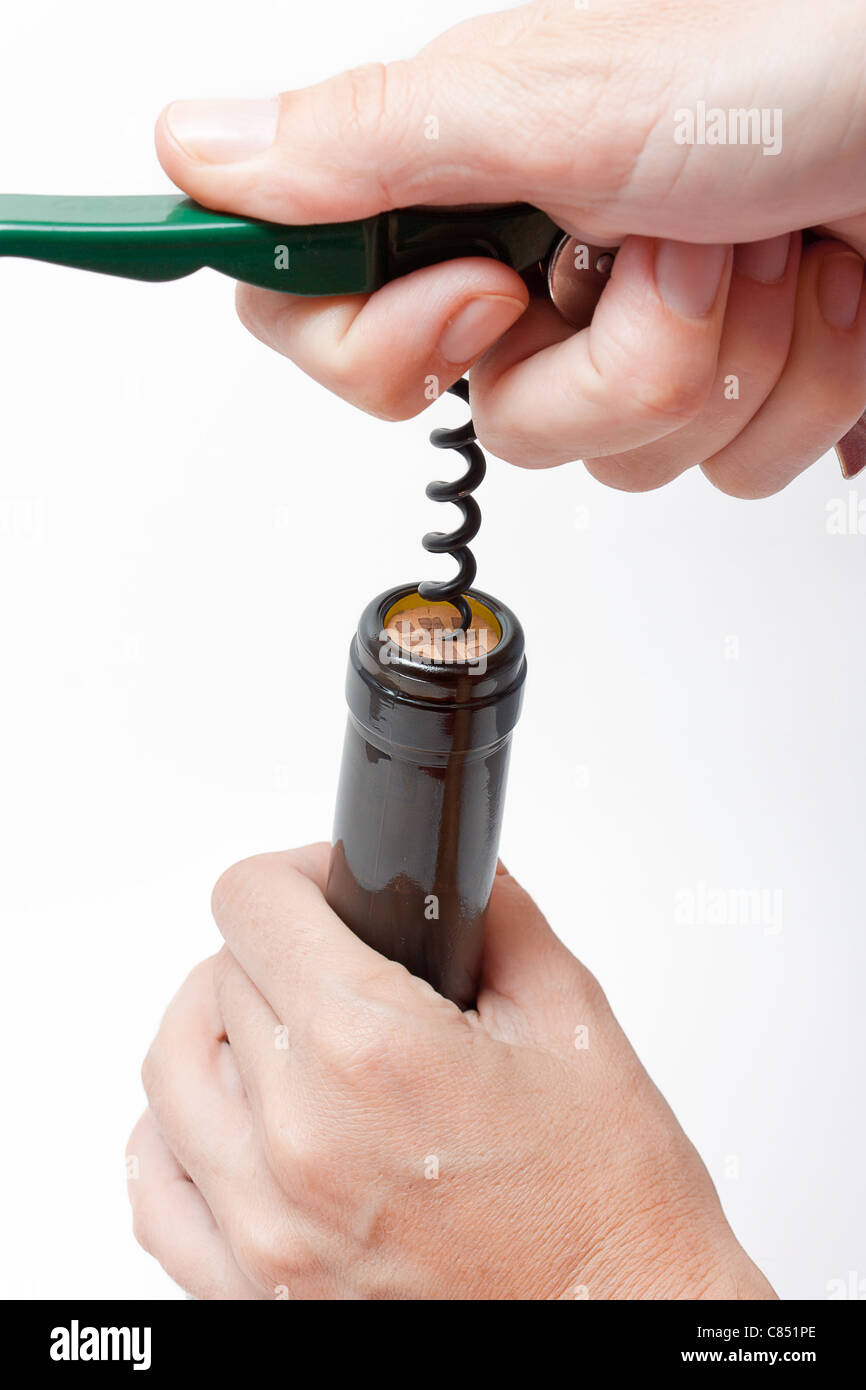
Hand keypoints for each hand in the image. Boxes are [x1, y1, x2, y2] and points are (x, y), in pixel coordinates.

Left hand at [127, 845, 774, 1299]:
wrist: (627, 1322)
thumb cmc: (610, 1203)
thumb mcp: (572, 1021)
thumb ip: (498, 920)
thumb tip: (452, 872)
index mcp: (375, 1053)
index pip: (251, 904)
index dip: (294, 874)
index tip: (327, 889)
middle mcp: (302, 1140)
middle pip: (216, 979)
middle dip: (280, 952)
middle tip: (341, 966)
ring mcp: (268, 1228)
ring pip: (172, 1072)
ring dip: (220, 1030)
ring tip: (288, 1033)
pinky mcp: (255, 1293)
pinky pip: (157, 1193)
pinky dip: (181, 1137)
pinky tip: (238, 1121)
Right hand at [153, 0, 865, 494]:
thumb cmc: (795, 55)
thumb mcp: (556, 96)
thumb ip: (367, 145)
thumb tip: (198, 154)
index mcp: (472, 181)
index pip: (324, 318)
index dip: (382, 350)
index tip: (479, 301)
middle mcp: (545, 268)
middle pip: (493, 421)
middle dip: (607, 363)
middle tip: (665, 246)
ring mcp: (640, 336)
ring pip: (620, 464)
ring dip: (717, 365)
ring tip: (767, 249)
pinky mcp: (730, 387)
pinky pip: (723, 470)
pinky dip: (792, 390)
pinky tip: (819, 293)